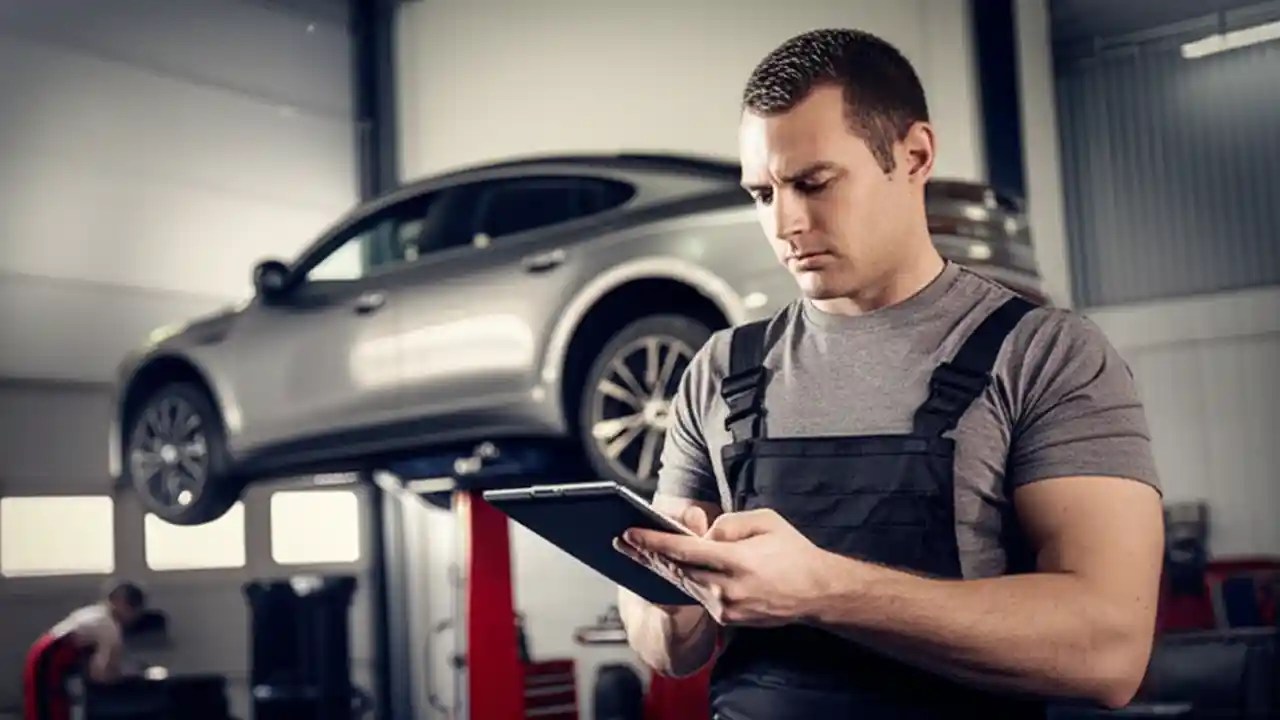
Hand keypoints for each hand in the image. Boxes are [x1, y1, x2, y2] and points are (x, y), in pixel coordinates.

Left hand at [624, 508, 835, 626]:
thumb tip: (703, 534)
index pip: (685, 550)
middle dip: (648, 555)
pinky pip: (698, 595)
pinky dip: (683, 581)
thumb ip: (729, 523)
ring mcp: (726, 609)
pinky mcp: (727, 620)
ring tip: (639, 552)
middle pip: (676, 570)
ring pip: (684, 584)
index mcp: (737, 562)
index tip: (630, 533)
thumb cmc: (793, 552)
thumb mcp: (766, 521)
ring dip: (662, 568)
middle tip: (622, 542)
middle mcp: (728, 590)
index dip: (654, 541)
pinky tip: (669, 569)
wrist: (817, 593)